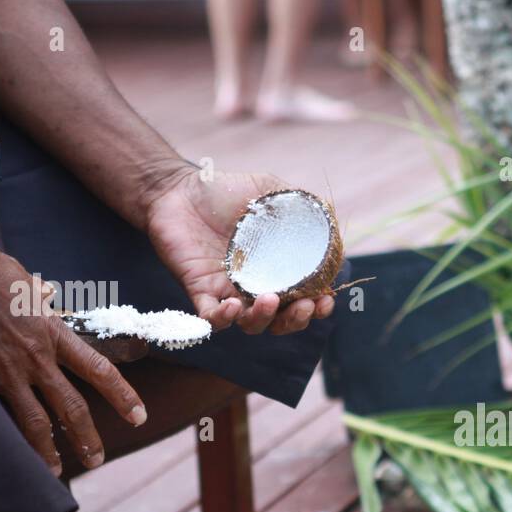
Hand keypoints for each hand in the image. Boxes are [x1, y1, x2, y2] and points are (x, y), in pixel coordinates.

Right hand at [0, 245, 145, 476]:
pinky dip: (6, 432)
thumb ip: (47, 305)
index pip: (99, 371)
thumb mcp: (34, 288)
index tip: (139, 417)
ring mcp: (6, 371)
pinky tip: (10, 449)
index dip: (122, 396)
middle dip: (87, 438)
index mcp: (56, 334)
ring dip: (47, 450)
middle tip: (97, 460)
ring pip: (33, 421)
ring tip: (55, 469)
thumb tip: (51, 299)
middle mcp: (36, 358)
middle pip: (70, 408)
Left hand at [143, 167, 335, 334]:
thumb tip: (331, 228)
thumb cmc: (226, 189)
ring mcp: (228, 290)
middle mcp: (255, 286)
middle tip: (303, 305)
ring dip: (264, 319)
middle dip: (296, 320)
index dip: (318, 306)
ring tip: (268, 300)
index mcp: (277, 268)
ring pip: (250, 323)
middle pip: (281, 320)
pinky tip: (232, 306)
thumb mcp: (272, 190)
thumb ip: (302, 207)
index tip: (325, 301)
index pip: (304, 297)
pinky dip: (223, 320)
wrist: (179, 187)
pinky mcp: (200, 290)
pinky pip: (211, 318)